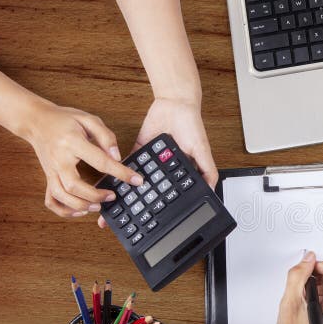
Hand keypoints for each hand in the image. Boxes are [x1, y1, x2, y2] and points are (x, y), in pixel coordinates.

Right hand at [23, 103, 141, 216]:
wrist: (36, 120)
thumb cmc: (65, 120)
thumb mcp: (88, 119)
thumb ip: (106, 137)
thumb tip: (117, 157)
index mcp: (72, 143)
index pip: (100, 161)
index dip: (121, 172)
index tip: (137, 180)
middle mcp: (59, 160)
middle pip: (74, 185)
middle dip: (95, 195)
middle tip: (113, 196)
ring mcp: (51, 171)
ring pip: (62, 195)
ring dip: (80, 205)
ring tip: (98, 206)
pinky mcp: (48, 177)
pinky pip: (51, 200)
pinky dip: (64, 210)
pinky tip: (79, 211)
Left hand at [99, 97, 217, 227]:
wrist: (176, 104)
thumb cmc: (192, 125)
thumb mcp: (203, 151)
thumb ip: (208, 171)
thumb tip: (211, 190)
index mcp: (180, 172)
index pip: (172, 192)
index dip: (164, 205)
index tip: (155, 219)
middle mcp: (164, 170)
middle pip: (152, 190)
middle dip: (141, 203)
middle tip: (130, 218)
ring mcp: (151, 162)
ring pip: (138, 180)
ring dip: (128, 190)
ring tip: (118, 205)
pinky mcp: (139, 150)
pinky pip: (127, 163)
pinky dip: (119, 172)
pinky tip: (111, 183)